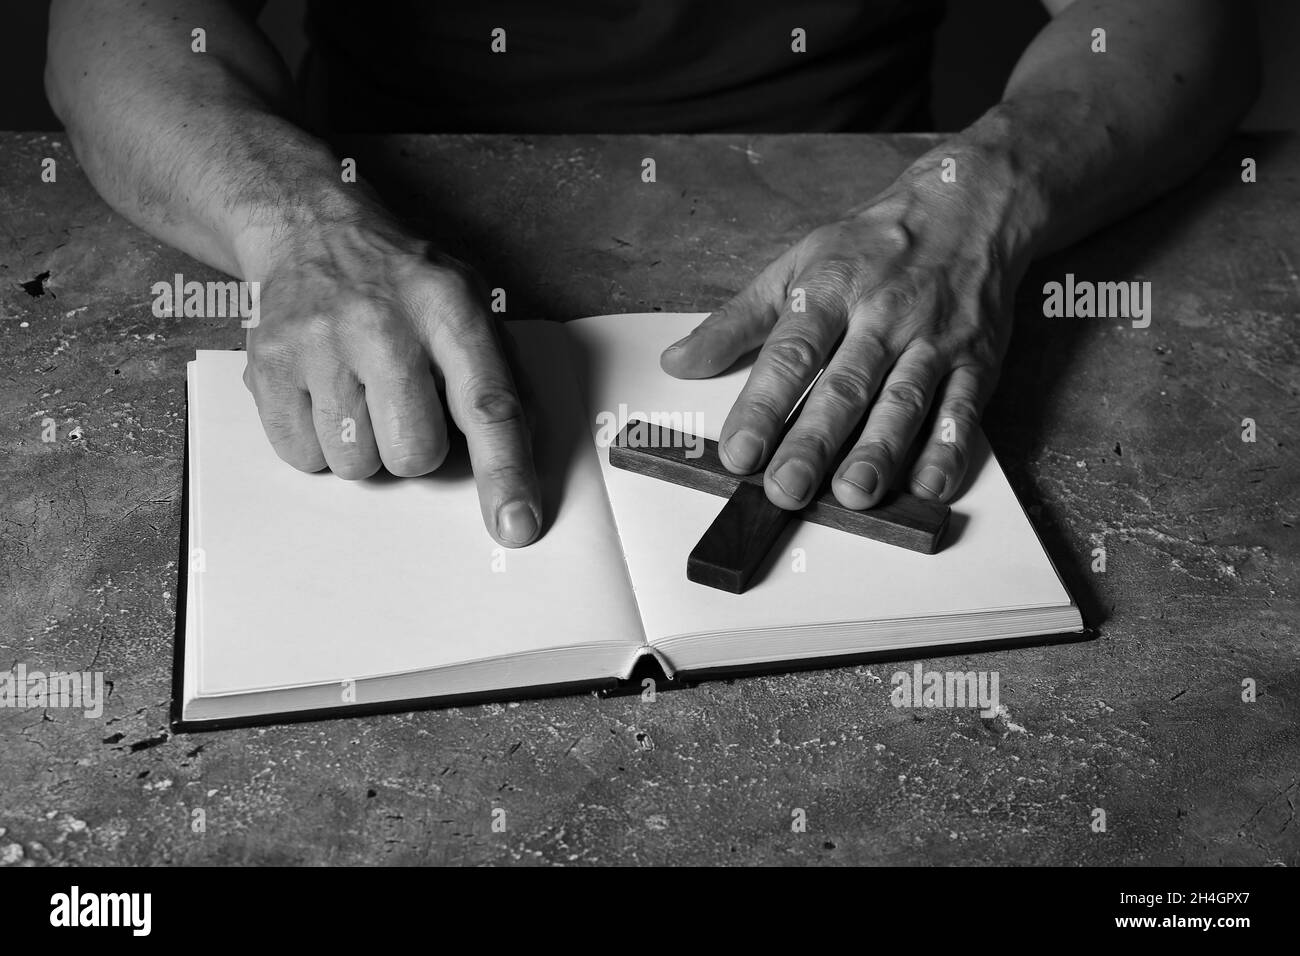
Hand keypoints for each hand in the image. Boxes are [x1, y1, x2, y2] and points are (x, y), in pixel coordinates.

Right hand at [242, 216, 540, 546]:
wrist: (315, 231)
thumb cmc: (406, 286)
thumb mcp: (471, 305)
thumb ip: (502, 379)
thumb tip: (520, 468)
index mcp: (449, 309)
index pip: (486, 405)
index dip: (504, 473)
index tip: (515, 527)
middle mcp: (382, 324)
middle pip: (413, 453)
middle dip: (416, 448)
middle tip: (404, 404)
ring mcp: (318, 343)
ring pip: (357, 465)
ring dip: (365, 446)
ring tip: (360, 391)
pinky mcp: (268, 365)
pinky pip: (304, 459)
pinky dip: (319, 443)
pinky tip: (325, 393)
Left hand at [661, 153, 1025, 510]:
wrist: (969, 208)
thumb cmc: (872, 245)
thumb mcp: (796, 266)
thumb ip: (736, 322)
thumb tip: (678, 362)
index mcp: (832, 290)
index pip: (791, 353)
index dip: (762, 405)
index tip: (738, 451)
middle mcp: (883, 316)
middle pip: (845, 386)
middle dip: (814, 442)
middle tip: (786, 489)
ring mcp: (934, 339)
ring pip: (904, 400)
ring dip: (879, 451)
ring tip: (852, 493)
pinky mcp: (977, 360)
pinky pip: (963, 408)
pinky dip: (948, 449)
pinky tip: (928, 486)